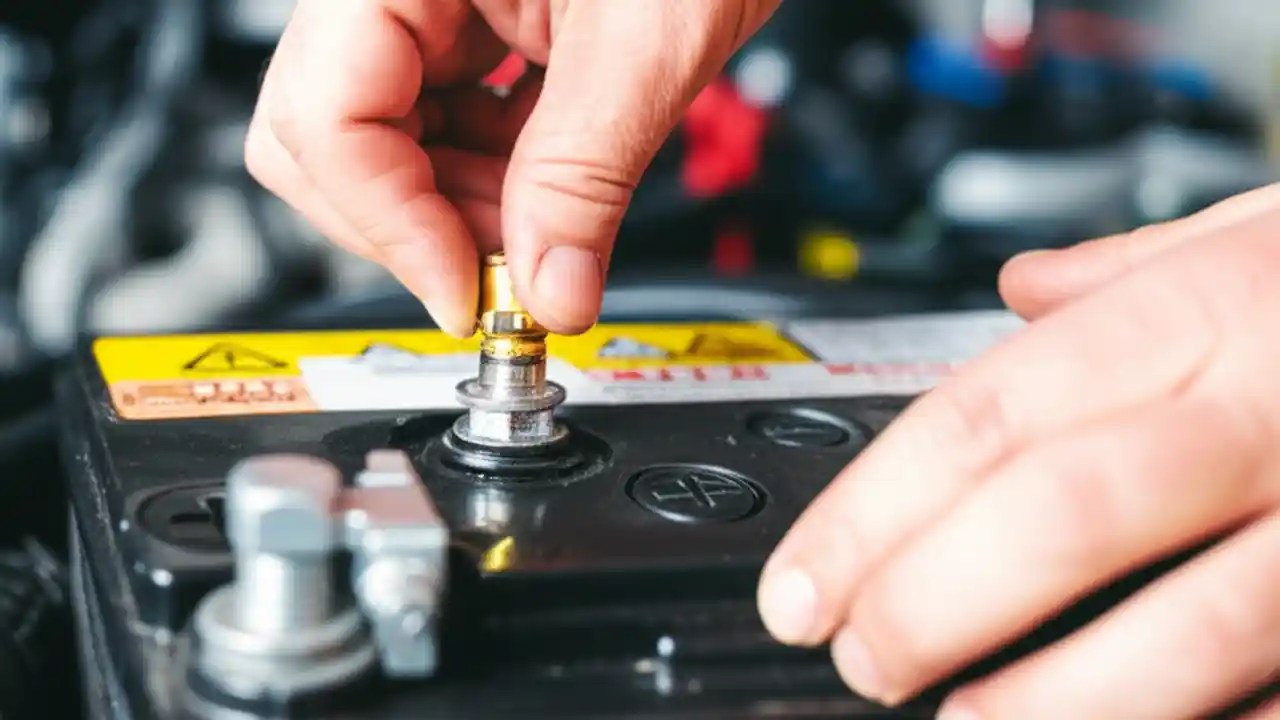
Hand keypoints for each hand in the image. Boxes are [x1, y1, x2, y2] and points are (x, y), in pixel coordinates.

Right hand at [246, 0, 777, 335]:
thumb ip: (585, 174)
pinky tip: (550, 182)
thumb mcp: (647, 41)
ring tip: (546, 230)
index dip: (394, 229)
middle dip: (417, 225)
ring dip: (459, 209)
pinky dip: (489, 172)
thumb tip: (550, 294)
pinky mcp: (463, 20)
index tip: (468, 295)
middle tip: (507, 272)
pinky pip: (440, 117)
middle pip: (328, 137)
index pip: (328, 119)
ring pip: (382, 140)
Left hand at [757, 183, 1279, 718]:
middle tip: (858, 653)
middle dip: (930, 605)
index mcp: (1211, 312)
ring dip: (1050, 701)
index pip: (986, 418)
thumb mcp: (1269, 228)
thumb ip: (1135, 267)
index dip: (871, 516)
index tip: (803, 582)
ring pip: (1186, 631)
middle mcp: (1275, 411)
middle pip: (1060, 521)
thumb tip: (1018, 290)